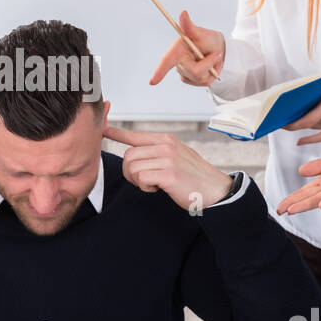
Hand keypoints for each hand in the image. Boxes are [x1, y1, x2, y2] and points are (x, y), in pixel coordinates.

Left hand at [104, 125, 232, 210]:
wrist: (216, 190)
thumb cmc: (194, 177)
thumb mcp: (176, 157)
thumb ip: (157, 153)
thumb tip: (135, 155)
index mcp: (166, 140)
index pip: (136, 136)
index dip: (117, 134)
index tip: (104, 130)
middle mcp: (165, 146)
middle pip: (128, 155)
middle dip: (130, 172)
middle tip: (146, 181)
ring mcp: (167, 159)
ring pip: (132, 167)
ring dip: (139, 181)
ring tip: (156, 184)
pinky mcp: (168, 174)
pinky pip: (141, 178)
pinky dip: (146, 187)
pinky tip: (159, 188)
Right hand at [148, 10, 224, 87]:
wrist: (219, 50)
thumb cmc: (208, 39)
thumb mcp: (201, 33)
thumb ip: (190, 26)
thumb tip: (183, 13)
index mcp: (177, 50)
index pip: (167, 61)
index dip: (159, 72)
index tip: (152, 82)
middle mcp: (178, 62)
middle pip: (193, 71)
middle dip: (208, 64)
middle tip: (216, 54)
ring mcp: (183, 73)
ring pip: (199, 77)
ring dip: (210, 69)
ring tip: (212, 59)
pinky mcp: (190, 80)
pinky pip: (203, 82)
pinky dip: (211, 75)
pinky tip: (210, 68)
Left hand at [282, 76, 320, 144]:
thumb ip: (320, 91)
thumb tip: (301, 96)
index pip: (306, 119)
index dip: (291, 122)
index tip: (278, 119)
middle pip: (307, 123)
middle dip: (292, 120)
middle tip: (278, 117)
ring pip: (313, 129)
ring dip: (300, 127)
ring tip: (286, 123)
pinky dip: (310, 139)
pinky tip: (299, 141)